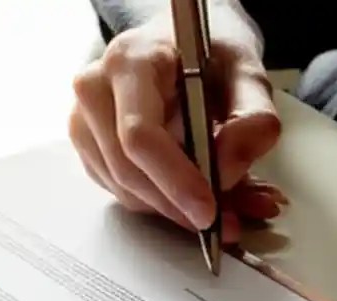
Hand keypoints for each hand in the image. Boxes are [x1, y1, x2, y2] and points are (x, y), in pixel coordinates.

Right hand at [68, 7, 285, 243]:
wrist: (176, 44)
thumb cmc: (204, 54)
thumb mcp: (245, 71)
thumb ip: (252, 117)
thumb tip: (228, 170)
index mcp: (130, 61)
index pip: (140, 135)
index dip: (174, 180)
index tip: (208, 210)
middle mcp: (95, 90)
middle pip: (127, 170)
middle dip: (176, 204)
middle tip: (221, 220)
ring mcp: (83, 121)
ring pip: (123, 189)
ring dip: (172, 208)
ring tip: (219, 203)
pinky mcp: (88, 147)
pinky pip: (121, 192)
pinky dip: (159, 203)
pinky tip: (188, 191)